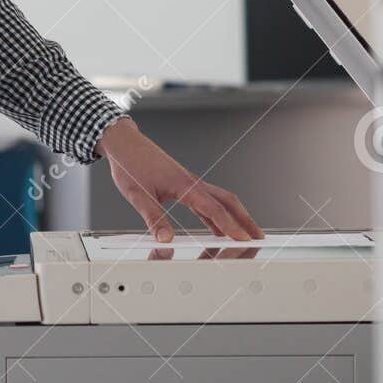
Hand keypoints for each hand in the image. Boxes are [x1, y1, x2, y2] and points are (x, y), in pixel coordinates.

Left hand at [95, 118, 263, 243]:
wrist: (123, 143)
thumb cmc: (129, 164)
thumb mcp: (137, 195)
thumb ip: (153, 218)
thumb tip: (166, 239)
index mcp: (184, 184)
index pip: (214, 209)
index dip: (231, 227)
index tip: (244, 240)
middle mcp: (192, 182)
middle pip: (227, 202)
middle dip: (244, 220)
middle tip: (258, 236)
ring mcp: (189, 182)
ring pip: (220, 200)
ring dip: (234, 216)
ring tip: (245, 234)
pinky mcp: (183, 184)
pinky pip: (207, 201)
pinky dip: (217, 215)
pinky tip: (217, 227)